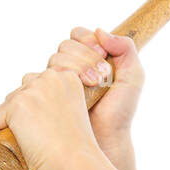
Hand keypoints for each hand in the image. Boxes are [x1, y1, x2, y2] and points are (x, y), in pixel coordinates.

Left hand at [0, 66, 102, 169]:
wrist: (77, 163)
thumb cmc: (80, 149)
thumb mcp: (77, 114)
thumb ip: (63, 104)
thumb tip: (45, 112)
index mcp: (67, 78)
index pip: (40, 83)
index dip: (39, 104)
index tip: (46, 123)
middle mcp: (49, 78)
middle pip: (22, 90)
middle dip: (23, 110)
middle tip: (35, 133)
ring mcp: (31, 92)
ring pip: (7, 105)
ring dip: (11, 121)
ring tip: (25, 140)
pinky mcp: (15, 107)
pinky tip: (6, 142)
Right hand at [50, 26, 145, 149]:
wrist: (106, 138)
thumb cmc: (120, 111)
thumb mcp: (133, 76)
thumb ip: (126, 48)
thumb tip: (100, 32)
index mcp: (90, 57)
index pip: (79, 34)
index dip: (87, 41)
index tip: (102, 55)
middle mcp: (72, 67)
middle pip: (65, 45)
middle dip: (83, 58)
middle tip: (100, 77)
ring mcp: (58, 80)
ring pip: (52, 60)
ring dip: (71, 70)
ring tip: (90, 87)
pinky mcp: (45, 94)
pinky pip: (36, 78)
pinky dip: (52, 82)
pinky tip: (70, 94)